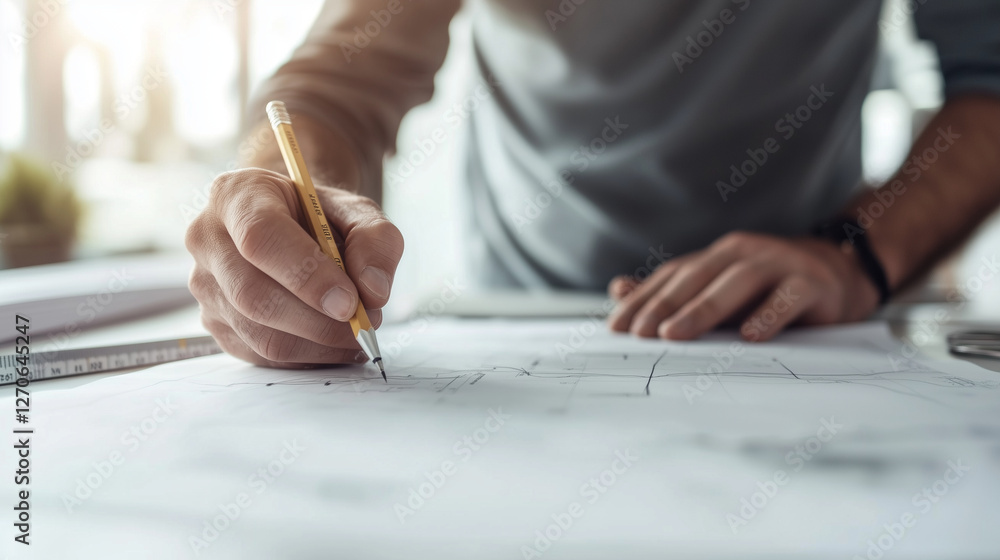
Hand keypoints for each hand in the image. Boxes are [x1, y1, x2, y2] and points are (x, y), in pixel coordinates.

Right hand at [185, 168, 403, 366]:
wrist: (291, 225)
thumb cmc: (320, 216)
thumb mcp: (357, 212)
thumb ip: (376, 241)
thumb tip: (373, 292)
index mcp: (236, 195)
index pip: (260, 238)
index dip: (307, 275)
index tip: (350, 302)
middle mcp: (207, 239)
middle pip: (254, 295)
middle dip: (319, 321)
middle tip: (365, 323)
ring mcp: (204, 285)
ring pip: (259, 333)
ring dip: (318, 344)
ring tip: (356, 333)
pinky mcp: (215, 322)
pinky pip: (260, 355)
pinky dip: (306, 358)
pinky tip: (335, 346)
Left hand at [607, 232, 879, 341]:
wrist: (842, 273)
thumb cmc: (772, 288)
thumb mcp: (721, 290)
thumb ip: (674, 293)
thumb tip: (617, 289)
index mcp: (718, 257)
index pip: (674, 276)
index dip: (644, 300)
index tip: (617, 327)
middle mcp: (744, 254)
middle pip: (698, 277)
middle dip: (665, 306)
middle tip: (640, 334)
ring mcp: (780, 264)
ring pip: (737, 283)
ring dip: (703, 309)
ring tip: (676, 334)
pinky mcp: (813, 284)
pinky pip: (789, 298)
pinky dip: (769, 315)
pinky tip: (750, 336)